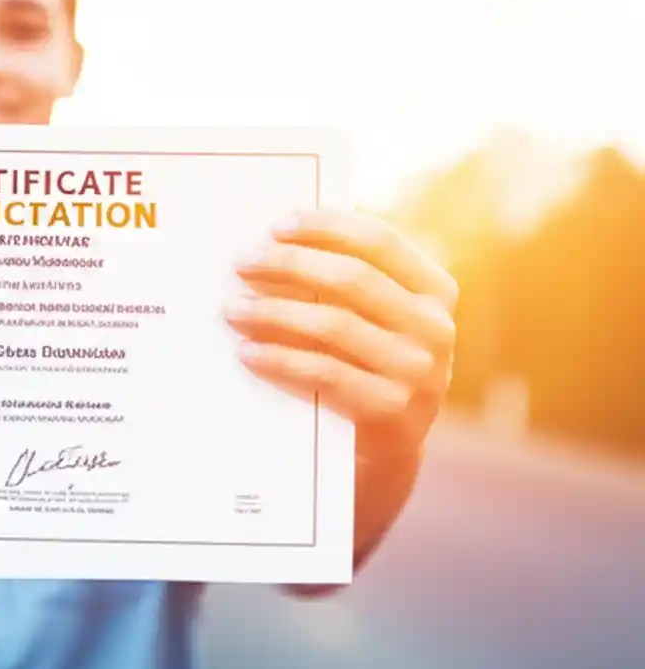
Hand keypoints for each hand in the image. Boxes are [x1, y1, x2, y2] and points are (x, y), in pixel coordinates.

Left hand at [223, 209, 456, 458]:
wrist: (391, 442)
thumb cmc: (372, 362)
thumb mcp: (382, 317)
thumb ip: (354, 279)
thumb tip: (282, 237)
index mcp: (436, 290)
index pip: (378, 241)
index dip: (325, 226)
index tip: (277, 226)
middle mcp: (434, 327)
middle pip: (351, 278)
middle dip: (288, 264)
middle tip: (242, 263)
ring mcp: (417, 371)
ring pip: (332, 325)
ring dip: (272, 312)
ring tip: (232, 308)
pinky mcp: (390, 410)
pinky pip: (323, 373)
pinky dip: (278, 359)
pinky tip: (247, 351)